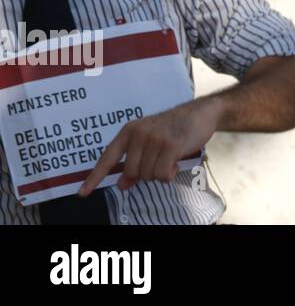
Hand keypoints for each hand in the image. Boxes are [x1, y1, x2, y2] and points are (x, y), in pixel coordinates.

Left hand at [78, 96, 222, 196]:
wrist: (202, 112)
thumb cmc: (175, 128)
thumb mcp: (151, 141)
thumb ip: (135, 161)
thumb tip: (122, 184)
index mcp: (129, 131)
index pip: (108, 158)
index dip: (94, 178)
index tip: (82, 194)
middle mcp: (138, 134)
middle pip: (131, 172)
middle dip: (147, 173)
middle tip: (161, 161)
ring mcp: (154, 138)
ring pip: (148, 175)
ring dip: (161, 173)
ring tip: (171, 159)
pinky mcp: (170, 145)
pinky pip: (162, 174)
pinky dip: (169, 174)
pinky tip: (177, 163)